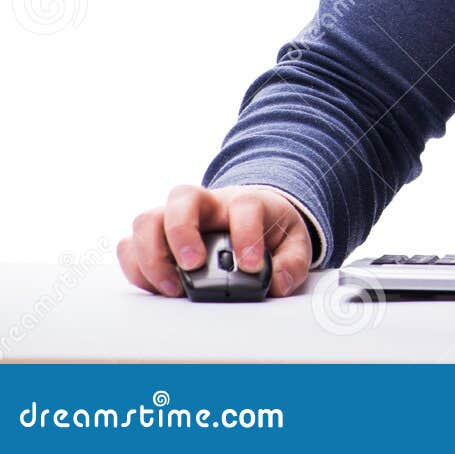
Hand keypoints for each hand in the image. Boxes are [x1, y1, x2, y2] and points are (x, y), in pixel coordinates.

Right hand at [117, 184, 312, 298]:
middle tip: (193, 266)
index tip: (251, 265)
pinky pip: (130, 244)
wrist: (252, 215)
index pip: (244, 205)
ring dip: (152, 255)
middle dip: (182, 233)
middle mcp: (206, 205)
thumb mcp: (293, 242)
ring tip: (172, 288)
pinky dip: (135, 267)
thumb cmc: (268, 227)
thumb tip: (278, 282)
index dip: (246, 233)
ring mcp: (176, 218)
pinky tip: (156, 287)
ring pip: (147, 220)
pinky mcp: (156, 238)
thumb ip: (292, 262)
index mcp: (245, 202)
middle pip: (182, 197)